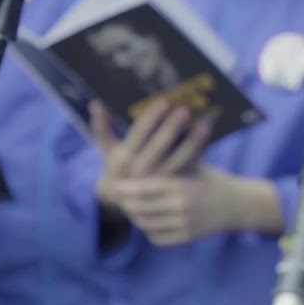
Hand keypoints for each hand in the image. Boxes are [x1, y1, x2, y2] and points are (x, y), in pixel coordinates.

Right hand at [89, 99, 211, 206]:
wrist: (127, 202)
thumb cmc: (118, 167)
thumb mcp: (107, 150)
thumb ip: (101, 128)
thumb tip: (95, 104)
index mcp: (124, 158)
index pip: (137, 136)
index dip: (151, 119)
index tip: (165, 101)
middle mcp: (140, 172)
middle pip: (156, 150)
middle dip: (170, 130)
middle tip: (185, 110)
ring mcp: (158, 182)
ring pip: (175, 164)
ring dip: (190, 145)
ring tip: (204, 125)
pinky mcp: (172, 188)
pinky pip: (187, 172)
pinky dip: (198, 156)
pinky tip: (208, 140)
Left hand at [108, 167, 239, 246]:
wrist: (237, 203)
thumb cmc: (209, 178)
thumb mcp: (192, 163)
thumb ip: (169, 158)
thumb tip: (143, 141)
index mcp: (179, 185)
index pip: (141, 189)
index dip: (123, 189)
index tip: (113, 185)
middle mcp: (180, 206)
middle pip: (138, 209)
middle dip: (125, 204)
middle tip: (119, 198)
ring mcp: (184, 223)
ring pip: (145, 225)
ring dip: (135, 217)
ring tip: (132, 208)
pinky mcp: (187, 237)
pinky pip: (157, 237)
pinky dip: (150, 230)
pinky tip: (150, 221)